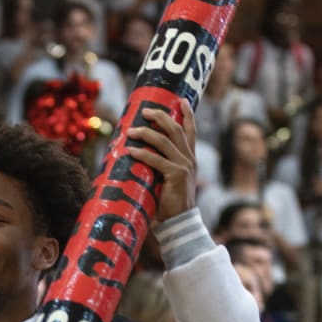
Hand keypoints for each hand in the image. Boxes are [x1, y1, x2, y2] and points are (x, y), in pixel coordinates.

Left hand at [124, 101, 197, 221]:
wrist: (179, 222)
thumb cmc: (169, 202)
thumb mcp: (167, 179)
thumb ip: (160, 166)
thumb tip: (138, 154)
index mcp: (190, 158)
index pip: (190, 131)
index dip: (187, 114)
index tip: (181, 100)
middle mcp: (189, 159)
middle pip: (176, 129)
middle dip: (160, 116)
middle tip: (145, 110)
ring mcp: (184, 166)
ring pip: (164, 141)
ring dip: (146, 133)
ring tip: (130, 131)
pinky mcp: (176, 176)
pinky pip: (156, 160)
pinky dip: (142, 154)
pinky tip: (130, 151)